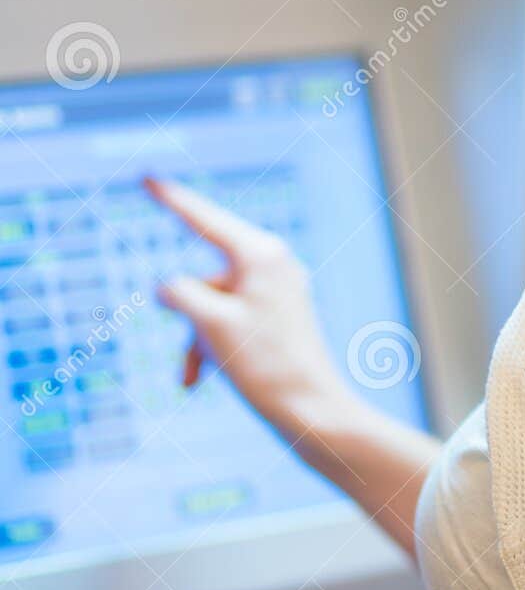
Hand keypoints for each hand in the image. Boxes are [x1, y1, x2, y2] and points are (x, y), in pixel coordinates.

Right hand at [142, 174, 352, 434]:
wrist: (312, 412)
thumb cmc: (265, 365)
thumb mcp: (209, 324)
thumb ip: (180, 294)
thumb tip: (168, 287)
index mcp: (260, 254)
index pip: (204, 219)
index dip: (170, 200)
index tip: (146, 178)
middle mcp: (273, 264)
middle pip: (204, 278)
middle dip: (187, 317)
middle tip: (195, 358)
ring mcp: (278, 291)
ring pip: (212, 306)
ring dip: (197, 339)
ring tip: (197, 377)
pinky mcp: (278, 317)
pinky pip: (230, 322)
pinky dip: (212, 345)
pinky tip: (198, 380)